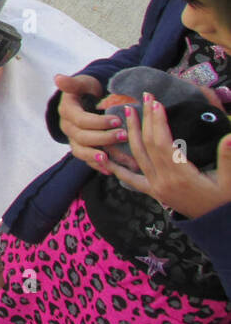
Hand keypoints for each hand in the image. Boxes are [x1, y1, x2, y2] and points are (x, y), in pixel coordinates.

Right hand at [56, 73, 132, 172]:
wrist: (87, 99)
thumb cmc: (87, 90)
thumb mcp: (82, 83)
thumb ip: (72, 83)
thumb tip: (57, 78)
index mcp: (67, 111)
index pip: (80, 120)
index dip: (98, 122)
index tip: (118, 120)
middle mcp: (67, 126)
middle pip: (82, 136)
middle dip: (103, 138)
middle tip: (124, 135)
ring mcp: (72, 138)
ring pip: (80, 151)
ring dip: (95, 156)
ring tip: (110, 160)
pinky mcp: (80, 147)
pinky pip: (85, 159)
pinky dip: (96, 165)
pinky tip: (108, 170)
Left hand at [110, 92, 230, 218]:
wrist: (218, 226)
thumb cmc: (225, 202)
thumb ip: (229, 159)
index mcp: (181, 176)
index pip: (162, 142)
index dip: (157, 121)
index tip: (156, 102)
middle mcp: (163, 181)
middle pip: (148, 145)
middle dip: (146, 119)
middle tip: (145, 96)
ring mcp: (156, 187)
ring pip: (137, 156)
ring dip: (131, 132)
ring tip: (127, 111)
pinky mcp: (154, 193)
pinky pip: (131, 179)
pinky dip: (117, 167)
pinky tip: (104, 155)